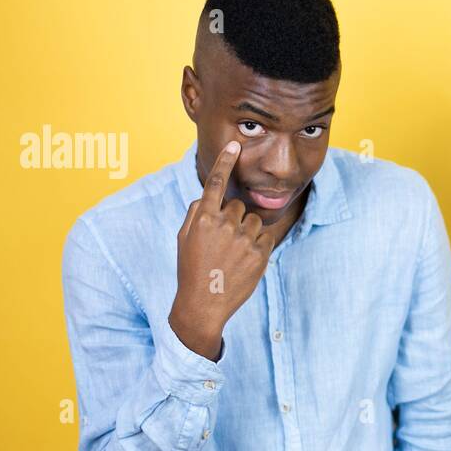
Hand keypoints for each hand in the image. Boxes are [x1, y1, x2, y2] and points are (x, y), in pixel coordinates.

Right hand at [169, 141, 274, 359]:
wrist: (204, 305)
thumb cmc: (192, 270)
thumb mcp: (184, 240)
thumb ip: (195, 214)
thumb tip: (206, 198)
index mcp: (203, 218)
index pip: (216, 183)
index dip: (225, 162)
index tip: (235, 145)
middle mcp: (224, 224)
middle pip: (238, 206)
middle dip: (233, 219)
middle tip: (223, 243)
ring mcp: (244, 238)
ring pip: (253, 220)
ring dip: (247, 232)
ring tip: (234, 255)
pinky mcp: (261, 253)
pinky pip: (266, 235)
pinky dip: (259, 244)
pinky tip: (245, 260)